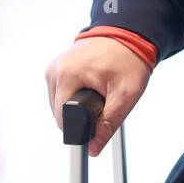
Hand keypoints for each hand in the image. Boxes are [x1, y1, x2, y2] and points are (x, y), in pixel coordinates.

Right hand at [45, 38, 152, 156]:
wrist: (129, 33)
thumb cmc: (129, 59)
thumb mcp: (126, 95)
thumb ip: (109, 123)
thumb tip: (93, 149)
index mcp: (66, 75)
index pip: (62, 119)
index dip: (80, 128)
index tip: (97, 123)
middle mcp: (55, 70)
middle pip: (59, 112)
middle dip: (81, 114)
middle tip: (104, 99)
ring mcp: (54, 67)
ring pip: (59, 103)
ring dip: (76, 104)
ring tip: (99, 89)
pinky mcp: (57, 66)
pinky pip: (61, 91)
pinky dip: (75, 93)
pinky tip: (90, 86)